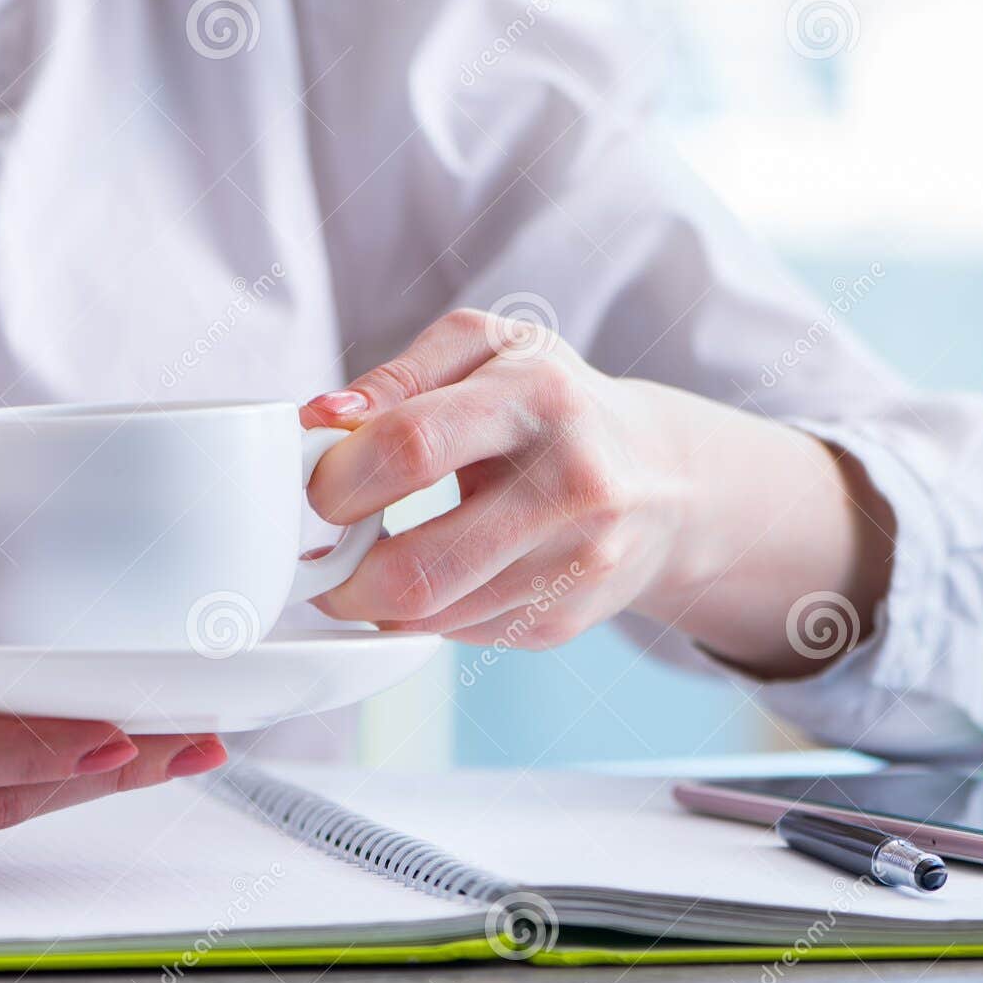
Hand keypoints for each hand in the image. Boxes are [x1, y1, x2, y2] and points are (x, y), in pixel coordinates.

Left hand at [300, 309, 893, 674]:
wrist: (666, 481)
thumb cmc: (556, 402)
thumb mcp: (489, 348)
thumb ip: (398, 375)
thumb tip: (320, 420)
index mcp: (540, 398)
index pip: (411, 448)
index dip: (338, 478)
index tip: (316, 488)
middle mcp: (571, 487)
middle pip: (416, 569)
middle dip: (339, 575)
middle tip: (322, 555)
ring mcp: (574, 566)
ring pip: (429, 618)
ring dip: (371, 600)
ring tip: (366, 561)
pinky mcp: (563, 621)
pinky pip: (455, 634)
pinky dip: (422, 612)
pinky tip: (434, 572)